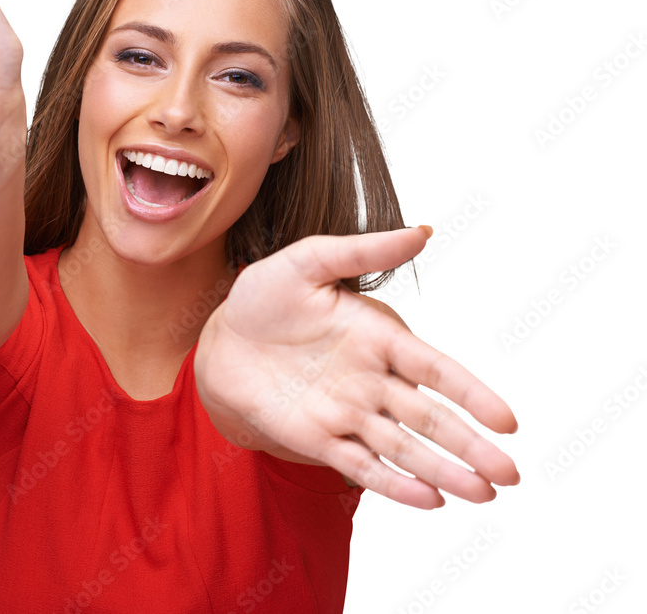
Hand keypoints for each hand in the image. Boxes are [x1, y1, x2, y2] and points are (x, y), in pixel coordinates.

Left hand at [193, 226, 519, 509]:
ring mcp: (347, 412)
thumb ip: (362, 249)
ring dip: (443, 472)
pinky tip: (429, 501)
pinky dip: (393, 484)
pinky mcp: (318, 438)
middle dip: (470, 446)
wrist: (220, 338)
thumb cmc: (265, 295)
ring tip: (484, 494)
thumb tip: (424, 231)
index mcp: (378, 337)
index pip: (435, 369)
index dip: (471, 393)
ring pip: (403, 447)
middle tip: (512, 474)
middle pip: (429, 417)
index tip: (506, 421)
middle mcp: (371, 379)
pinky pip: (361, 464)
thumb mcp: (308, 261)